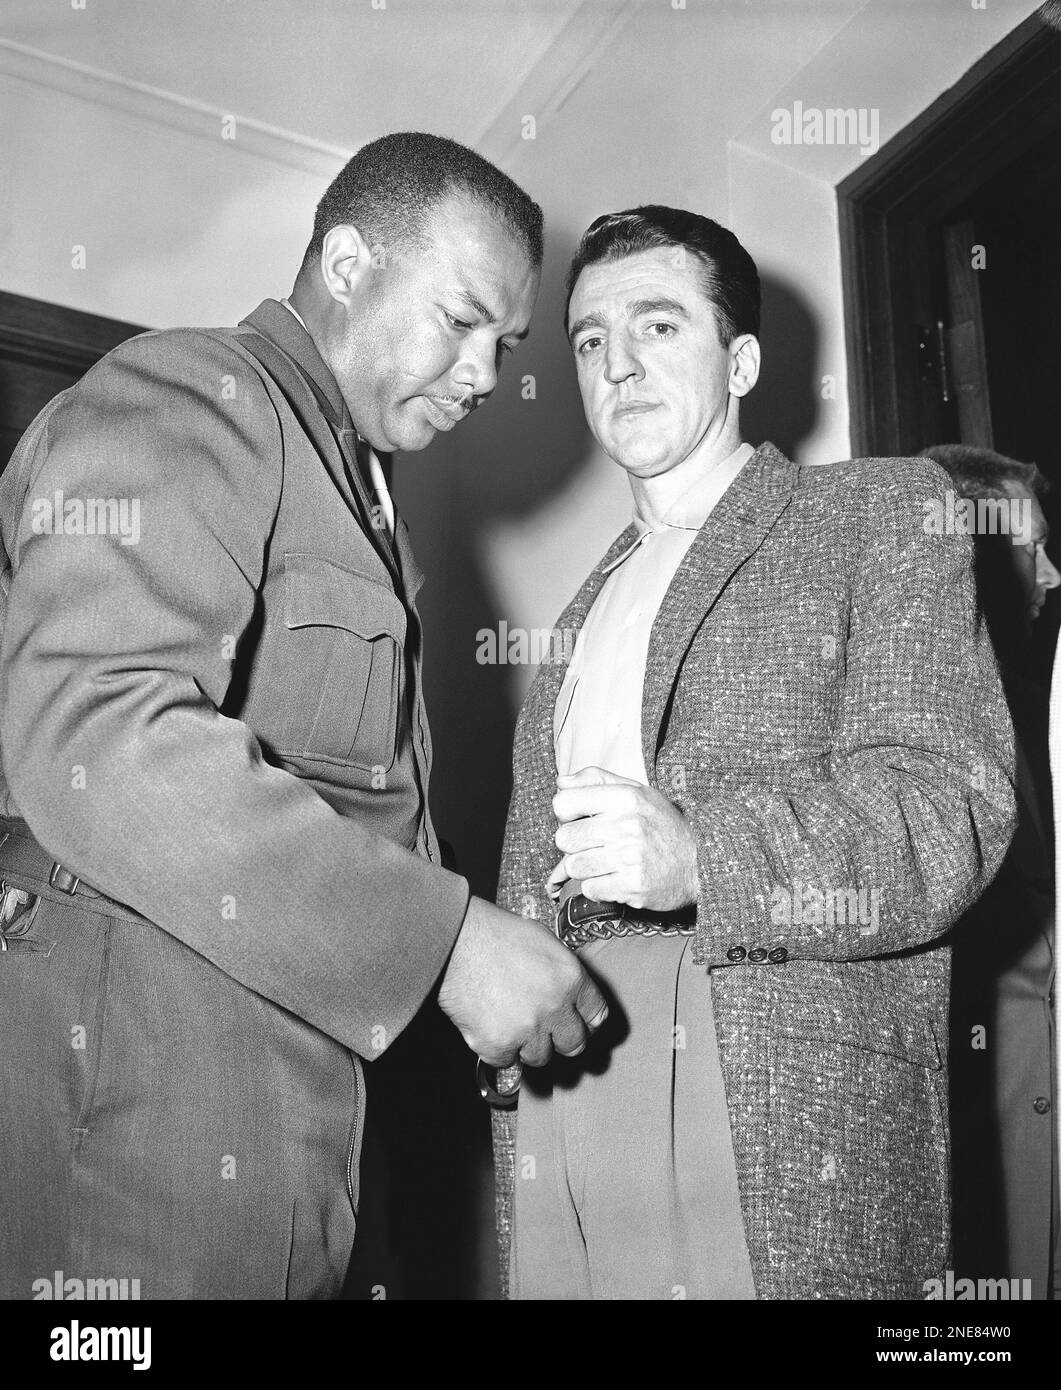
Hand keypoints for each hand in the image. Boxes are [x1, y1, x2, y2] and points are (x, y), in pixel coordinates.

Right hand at [438, 896, 608, 1067]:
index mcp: (571, 978)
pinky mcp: (498, 1046)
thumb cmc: (495, 933)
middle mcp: (555, 1008)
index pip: (596, 1014)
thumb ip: (561, 972)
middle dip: (562, 1039)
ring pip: (540, 1057)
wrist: (456, 942)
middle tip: (547, 1032)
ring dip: (528, 1045)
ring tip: (511, 1022)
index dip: (586, 1021)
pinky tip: (489, 1026)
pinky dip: (498, 1049)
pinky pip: (506, 1061)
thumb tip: (566, 992)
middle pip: (574, 1044)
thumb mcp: (543, 941)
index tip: (579, 1024)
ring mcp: (527, 1030)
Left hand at [547, 765, 697, 912]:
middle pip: (564, 838)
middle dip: (575, 844)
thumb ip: (597, 780)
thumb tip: (561, 782)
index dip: (567, 814)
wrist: (702, 863)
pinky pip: (590, 889)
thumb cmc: (663, 825)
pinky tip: (616, 878)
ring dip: (586, 868)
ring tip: (607, 863)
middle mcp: (627, 825)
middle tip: (595, 844)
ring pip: (574, 866)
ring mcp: (630, 857)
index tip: (581, 819)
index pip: (563, 803)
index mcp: (625, 797)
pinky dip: (599, 887)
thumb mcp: (637, 792)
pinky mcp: (633, 886)